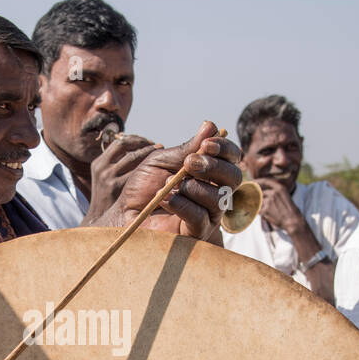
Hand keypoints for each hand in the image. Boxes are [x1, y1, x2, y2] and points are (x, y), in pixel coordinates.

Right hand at [87, 133, 158, 220]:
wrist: (97, 221)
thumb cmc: (109, 197)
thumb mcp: (106, 177)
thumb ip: (118, 164)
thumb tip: (140, 148)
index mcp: (99, 163)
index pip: (120, 142)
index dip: (137, 139)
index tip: (150, 142)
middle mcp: (103, 169)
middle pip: (127, 146)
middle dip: (145, 144)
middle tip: (159, 146)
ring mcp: (109, 179)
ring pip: (133, 158)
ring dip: (149, 154)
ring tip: (160, 154)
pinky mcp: (117, 189)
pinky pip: (137, 173)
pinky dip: (148, 168)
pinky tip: (157, 169)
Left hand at [100, 121, 242, 238]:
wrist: (124, 214)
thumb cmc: (143, 187)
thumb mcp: (162, 161)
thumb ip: (187, 148)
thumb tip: (212, 126)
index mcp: (208, 173)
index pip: (231, 158)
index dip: (224, 148)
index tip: (207, 144)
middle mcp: (214, 193)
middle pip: (234, 178)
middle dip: (214, 167)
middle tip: (189, 163)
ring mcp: (208, 215)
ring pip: (219, 199)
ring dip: (192, 187)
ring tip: (167, 185)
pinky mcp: (196, 233)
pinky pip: (201, 218)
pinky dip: (182, 205)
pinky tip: (165, 199)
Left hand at [254, 178, 312, 241]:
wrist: (293, 221)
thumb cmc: (289, 210)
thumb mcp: (285, 196)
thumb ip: (274, 192)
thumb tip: (261, 191)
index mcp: (280, 188)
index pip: (265, 181)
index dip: (257, 181)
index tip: (251, 182)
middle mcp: (274, 193)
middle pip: (260, 192)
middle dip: (258, 197)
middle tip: (259, 202)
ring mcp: (269, 201)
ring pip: (258, 201)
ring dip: (260, 206)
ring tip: (269, 211)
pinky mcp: (265, 210)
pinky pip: (258, 210)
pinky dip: (260, 212)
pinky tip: (268, 215)